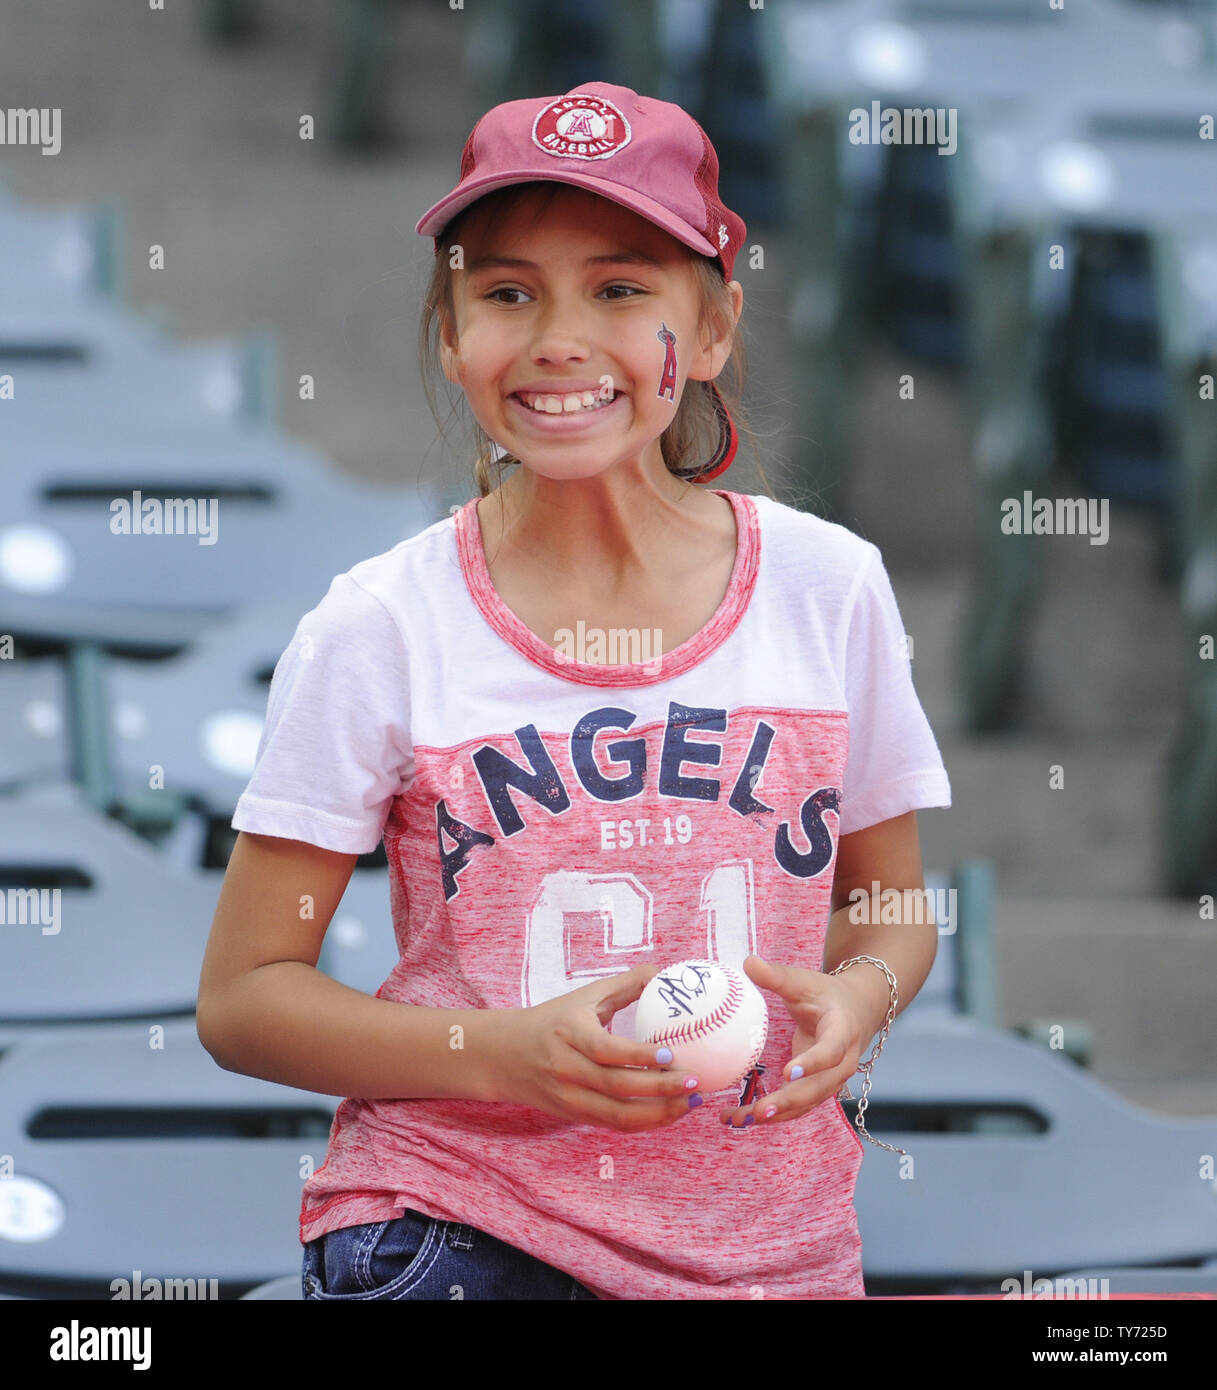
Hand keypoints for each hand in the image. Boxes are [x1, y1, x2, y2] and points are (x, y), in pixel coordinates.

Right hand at [493, 964, 704, 1131]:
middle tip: (695, 1081)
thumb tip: (667, 972)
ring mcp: (570, 1097)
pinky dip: (646, 1123)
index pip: (605, 1051)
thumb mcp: (585, 996)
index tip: (671, 1054)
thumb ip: (626, 984)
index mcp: (569, 1032)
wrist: (506, 1055)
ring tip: (692, 1102)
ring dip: (659, 1113)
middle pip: (617, 1087)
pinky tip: (672, 1112)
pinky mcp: (575, 1116)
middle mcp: (567, 1068)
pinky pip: (615, 1125)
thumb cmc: (554, 1020)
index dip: (639, 1057)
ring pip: (619, 1115)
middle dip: (660, 1088)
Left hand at [718, 955, 868, 1128]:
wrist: (855, 1010)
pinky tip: (740, 1117)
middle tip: (758, 1111)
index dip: (812, 1064)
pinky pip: (796, 1107)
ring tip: (739, 1119)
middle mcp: (842, 1063)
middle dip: (788, 1102)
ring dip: (775, 1116)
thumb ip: (777, 976)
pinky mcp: (817, 1089)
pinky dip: (772, 1115)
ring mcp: (831, 1080)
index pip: (830, 1052)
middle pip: (818, 1089)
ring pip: (806, 1104)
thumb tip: (748, 963)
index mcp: (843, 1032)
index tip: (788, 1072)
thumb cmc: (826, 993)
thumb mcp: (804, 981)